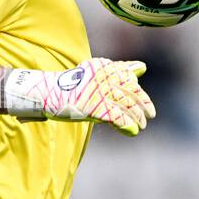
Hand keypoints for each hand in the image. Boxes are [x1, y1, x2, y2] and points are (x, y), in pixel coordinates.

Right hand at [4, 58, 155, 135]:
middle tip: (149, 118)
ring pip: (125, 105)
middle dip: (142, 107)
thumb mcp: (98, 73)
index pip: (129, 80)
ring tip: (140, 127)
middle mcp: (103, 78)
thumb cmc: (74, 86)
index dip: (141, 95)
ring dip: (136, 118)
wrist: (49, 94)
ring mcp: (98, 93)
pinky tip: (132, 131)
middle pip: (130, 93)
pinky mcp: (93, 107)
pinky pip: (115, 116)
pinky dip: (126, 124)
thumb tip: (143, 67)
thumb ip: (121, 70)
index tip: (149, 108)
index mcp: (105, 68)